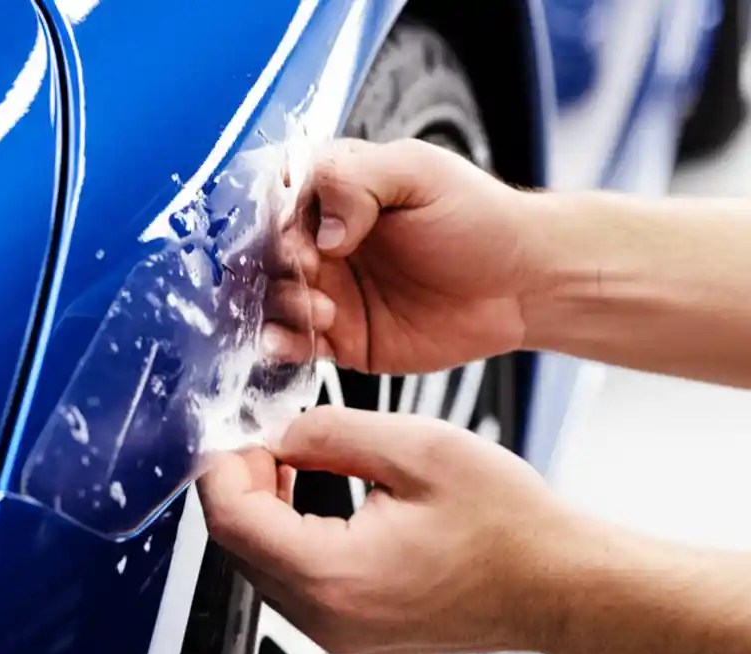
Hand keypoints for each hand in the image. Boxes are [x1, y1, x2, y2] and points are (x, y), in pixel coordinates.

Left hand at [197, 405, 582, 653]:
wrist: (563, 583)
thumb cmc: (510, 527)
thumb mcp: (415, 448)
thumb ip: (329, 433)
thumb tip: (280, 432)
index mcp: (333, 575)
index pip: (231, 521)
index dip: (224, 466)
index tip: (239, 431)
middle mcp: (327, 617)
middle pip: (238, 546)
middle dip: (239, 486)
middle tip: (263, 438)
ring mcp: (339, 633)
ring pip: (261, 566)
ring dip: (261, 511)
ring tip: (287, 461)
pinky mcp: (355, 632)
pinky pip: (294, 584)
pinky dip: (288, 538)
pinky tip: (310, 498)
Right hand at [262, 138, 537, 373]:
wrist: (522, 285)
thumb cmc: (479, 219)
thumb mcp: (420, 174)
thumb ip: (360, 182)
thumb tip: (322, 229)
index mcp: (335, 190)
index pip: (277, 196)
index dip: (277, 218)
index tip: (302, 236)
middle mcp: (321, 239)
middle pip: (266, 252)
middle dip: (278, 266)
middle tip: (312, 271)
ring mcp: (327, 289)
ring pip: (274, 299)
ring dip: (283, 306)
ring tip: (324, 311)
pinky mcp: (339, 337)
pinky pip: (295, 343)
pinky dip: (282, 346)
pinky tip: (290, 344)